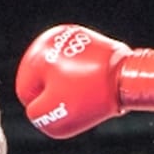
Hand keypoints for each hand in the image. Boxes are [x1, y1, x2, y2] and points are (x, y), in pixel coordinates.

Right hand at [15, 24, 153, 138]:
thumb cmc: (89, 94)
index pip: (26, 91)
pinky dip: (82, 79)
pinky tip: (93, 86)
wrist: (127, 77)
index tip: (65, 108)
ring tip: (87, 95)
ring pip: (61, 76)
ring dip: (69, 88)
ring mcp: (70, 40)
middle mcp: (51, 40)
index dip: (43, 106)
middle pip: (43, 82)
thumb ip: (35, 113)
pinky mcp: (87, 44)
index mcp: (37, 53)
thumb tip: (37, 108)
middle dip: (56, 95)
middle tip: (78, 102)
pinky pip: (76, 69)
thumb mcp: (53, 112)